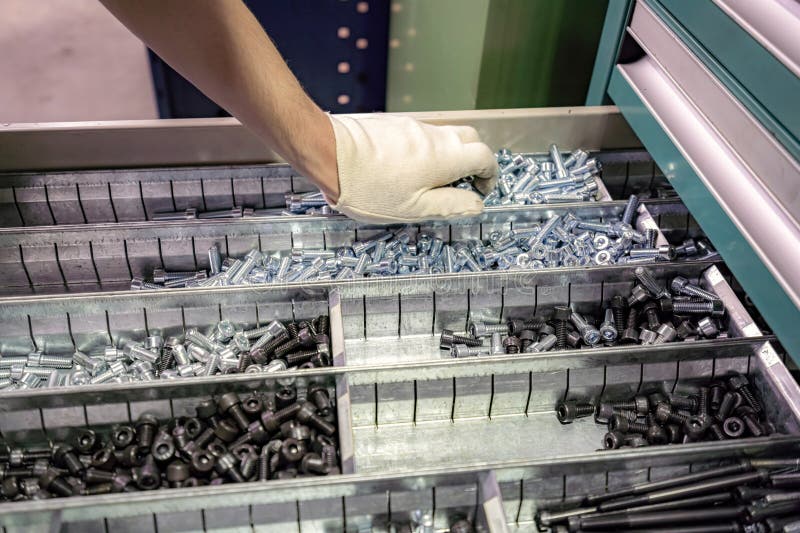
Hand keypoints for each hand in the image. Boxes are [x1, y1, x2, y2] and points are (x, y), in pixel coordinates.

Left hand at [327, 114, 497, 223]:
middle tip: (460, 185)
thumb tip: (475, 204)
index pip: (485, 156)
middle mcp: (435, 135)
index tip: (479, 191)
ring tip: (426, 184)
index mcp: (447, 156)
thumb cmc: (369, 186)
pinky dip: (425, 152)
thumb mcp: (414, 208)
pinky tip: (402, 172)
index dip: (489, 176)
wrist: (327, 153)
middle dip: (472, 161)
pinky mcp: (393, 124)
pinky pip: (420, 136)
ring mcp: (413, 126)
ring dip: (446, 157)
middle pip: (469, 139)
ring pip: (443, 136)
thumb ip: (450, 205)